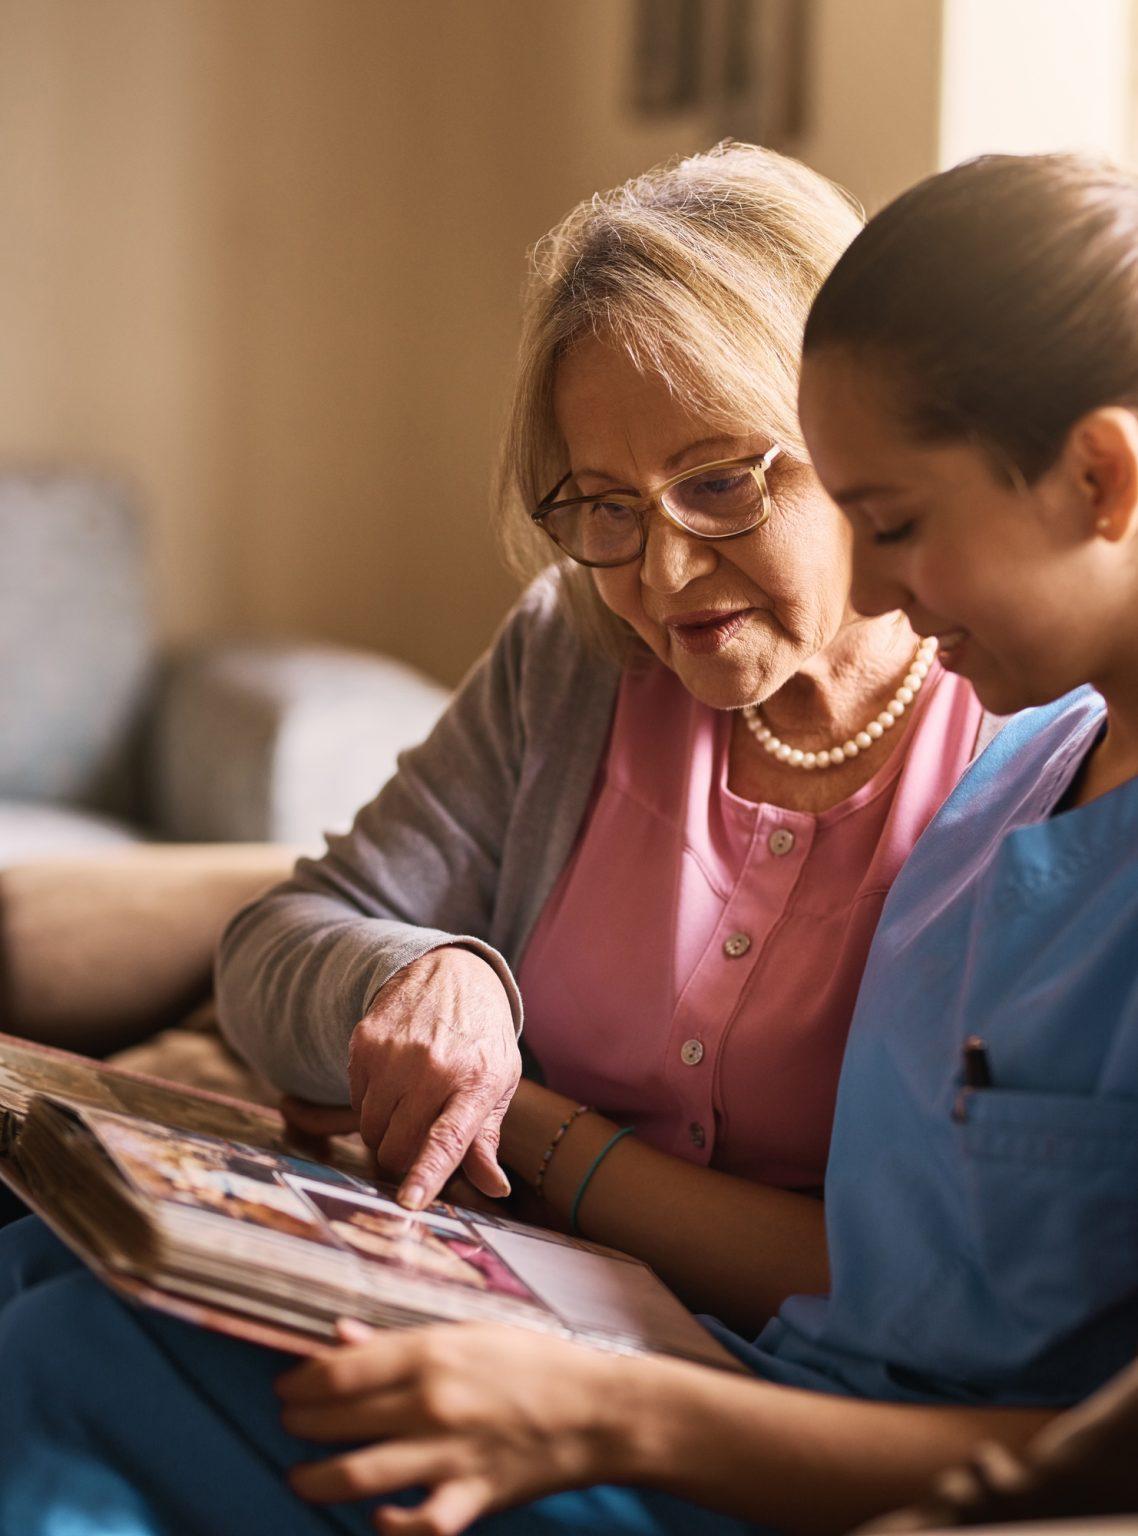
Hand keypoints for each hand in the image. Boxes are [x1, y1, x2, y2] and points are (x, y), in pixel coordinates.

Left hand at [277, 1321, 639, 1533]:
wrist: (598, 1410)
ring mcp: (448, 1455)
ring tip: (301, 1480)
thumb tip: (339, 1337)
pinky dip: (389, 1527)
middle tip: (291, 1425)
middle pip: (335, 1421)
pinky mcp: (471, 1499)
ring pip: (356, 1477)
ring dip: (316, 1481)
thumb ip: (400, 1340)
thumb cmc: (533, 1362)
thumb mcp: (468, 1332)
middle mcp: (430, 1404)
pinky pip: (416, 1526)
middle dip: (299, 1425)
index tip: (287, 1387)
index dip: (299, 1382)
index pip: (338, 1372)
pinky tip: (376, 1518)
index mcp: (430, 1353)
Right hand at [347, 946, 520, 1208]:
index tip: (408, 1202)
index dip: (426, 1175)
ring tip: (410, 1102)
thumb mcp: (499, 1082)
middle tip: (421, 1133)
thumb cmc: (480, 1039)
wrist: (451, 973)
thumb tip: (495, 1188)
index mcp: (477, 1082)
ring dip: (385, 1130)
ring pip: (371, 1130)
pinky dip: (371, 1103)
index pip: (448, 1140)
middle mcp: (434, 1067)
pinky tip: (394, 1078)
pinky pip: (356, 1102)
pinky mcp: (365, 1042)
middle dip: (405, 1155)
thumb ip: (488, 1138)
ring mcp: (395, 1054)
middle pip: (397, 1147)